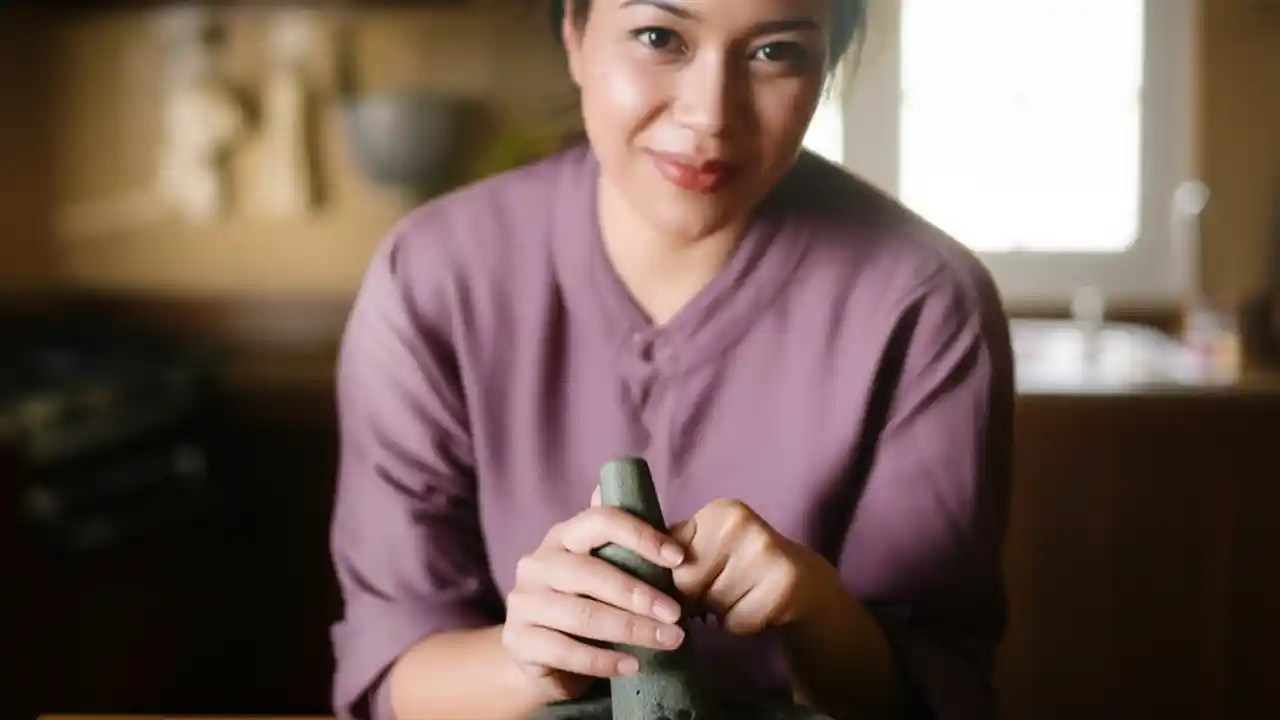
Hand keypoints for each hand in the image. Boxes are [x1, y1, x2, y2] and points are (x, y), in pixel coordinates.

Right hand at [501, 490, 689, 702]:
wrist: (537, 656)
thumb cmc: (582, 605)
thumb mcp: (603, 574)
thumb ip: (628, 553)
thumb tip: (680, 536)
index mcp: (562, 537)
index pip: (599, 521)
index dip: (639, 536)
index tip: (678, 558)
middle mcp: (537, 564)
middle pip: (590, 573)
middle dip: (639, 594)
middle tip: (675, 614)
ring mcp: (523, 603)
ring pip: (582, 615)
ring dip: (631, 629)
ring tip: (666, 641)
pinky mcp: (519, 642)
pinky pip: (566, 652)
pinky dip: (604, 661)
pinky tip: (633, 666)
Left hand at [671, 499, 832, 635]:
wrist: (803, 580)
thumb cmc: (741, 564)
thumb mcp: (709, 544)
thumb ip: (674, 549)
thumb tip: (634, 566)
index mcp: (718, 511)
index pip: (669, 559)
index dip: (677, 577)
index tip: (694, 578)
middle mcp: (740, 523)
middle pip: (687, 584)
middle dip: (696, 597)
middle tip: (718, 590)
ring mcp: (764, 551)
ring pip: (712, 605)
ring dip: (719, 612)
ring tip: (739, 596)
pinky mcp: (783, 584)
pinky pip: (736, 621)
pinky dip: (739, 624)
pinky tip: (755, 607)